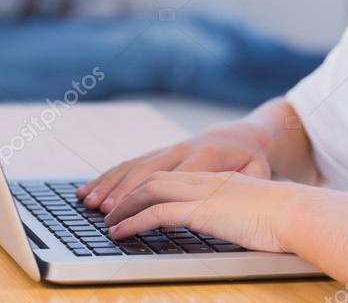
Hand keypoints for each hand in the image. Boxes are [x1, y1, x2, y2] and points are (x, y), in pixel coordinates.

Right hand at [75, 123, 270, 212]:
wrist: (248, 134)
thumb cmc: (253, 160)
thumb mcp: (257, 172)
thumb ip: (241, 184)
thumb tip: (226, 198)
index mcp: (207, 156)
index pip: (173, 178)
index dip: (151, 194)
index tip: (132, 211)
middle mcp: (184, 149)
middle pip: (148, 171)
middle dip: (123, 192)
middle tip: (104, 212)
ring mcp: (170, 149)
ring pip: (134, 165)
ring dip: (110, 184)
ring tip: (89, 202)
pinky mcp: (162, 152)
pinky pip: (132, 163)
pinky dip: (110, 176)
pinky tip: (91, 189)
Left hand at [105, 170, 302, 252]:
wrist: (299, 211)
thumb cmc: (285, 216)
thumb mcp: (253, 210)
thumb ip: (236, 213)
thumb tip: (232, 226)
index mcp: (216, 178)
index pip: (170, 175)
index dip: (144, 184)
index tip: (126, 197)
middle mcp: (204, 179)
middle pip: (153, 176)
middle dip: (125, 191)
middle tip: (105, 207)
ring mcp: (201, 192)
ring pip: (149, 190)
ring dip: (122, 205)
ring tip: (106, 221)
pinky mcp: (201, 210)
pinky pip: (157, 213)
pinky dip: (133, 221)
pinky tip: (120, 233)